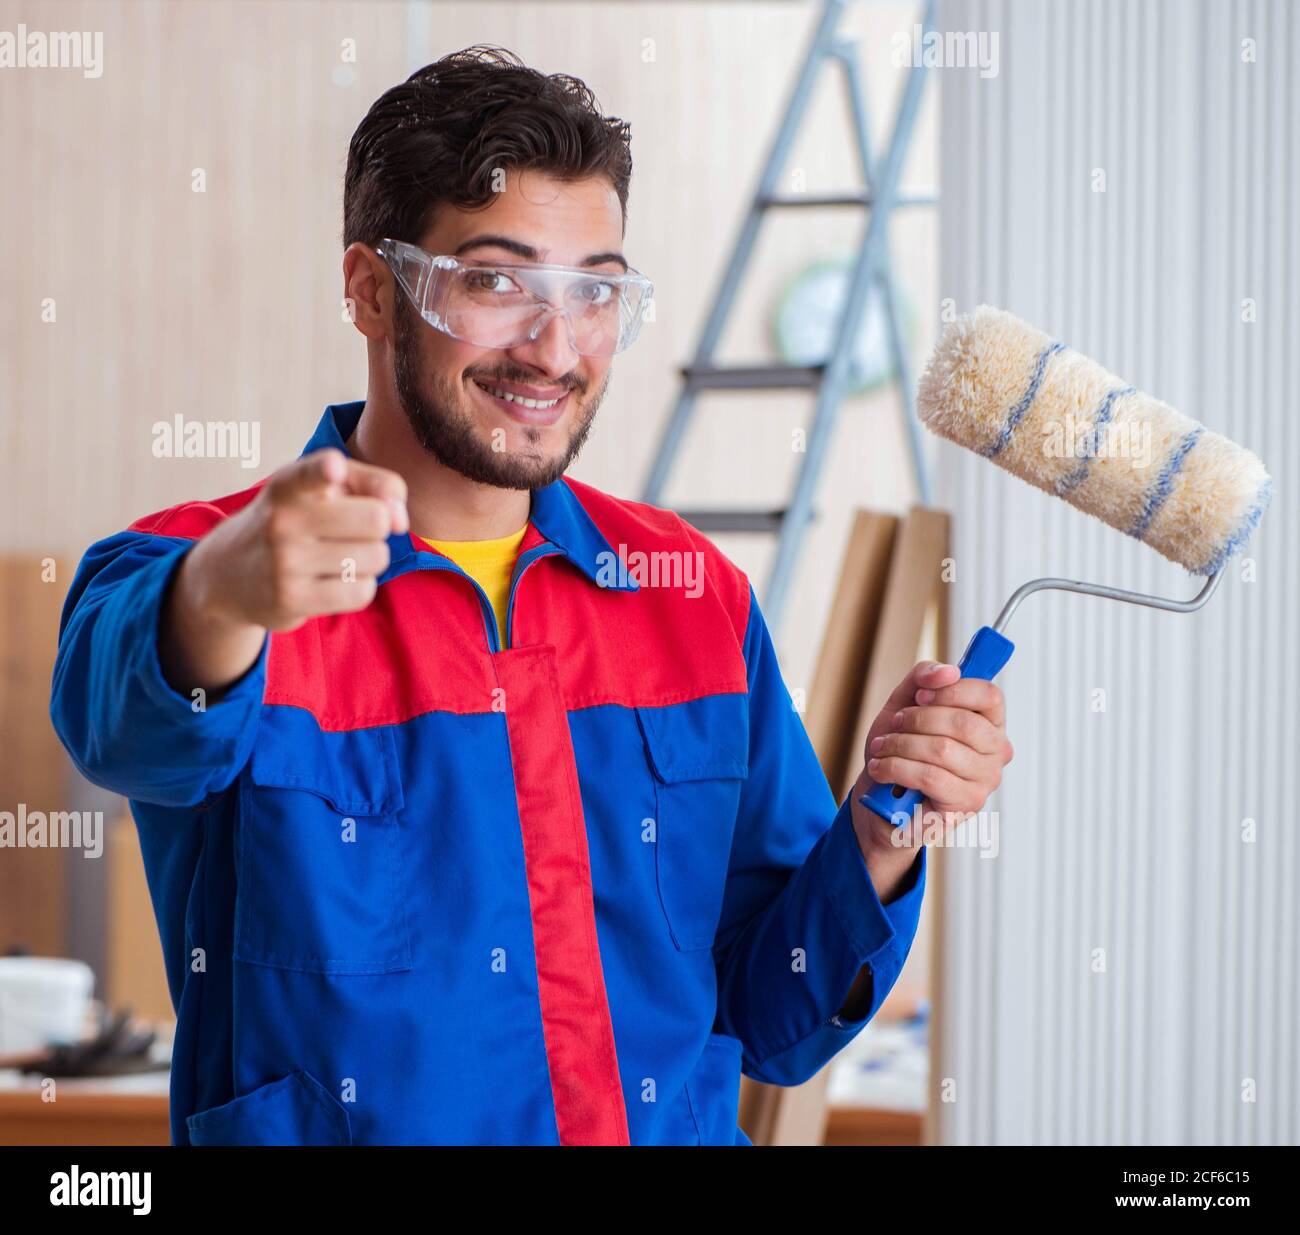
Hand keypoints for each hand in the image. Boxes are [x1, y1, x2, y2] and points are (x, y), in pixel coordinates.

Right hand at [188, 447, 408, 631]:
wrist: (231, 573)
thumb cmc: (297, 520)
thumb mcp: (327, 488)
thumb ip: (376, 485)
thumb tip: (400, 521)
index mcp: (289, 484)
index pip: (309, 473)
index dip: (325, 470)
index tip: (333, 468)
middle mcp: (282, 520)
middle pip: (376, 519)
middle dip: (377, 527)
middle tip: (351, 532)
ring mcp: (285, 562)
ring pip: (376, 558)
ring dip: (370, 559)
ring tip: (337, 557)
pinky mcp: (292, 599)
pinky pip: (362, 592)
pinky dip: (360, 587)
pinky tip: (333, 581)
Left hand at [850, 660, 1012, 857]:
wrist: (881, 796)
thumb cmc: (901, 748)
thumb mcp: (905, 703)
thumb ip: (924, 678)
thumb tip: (948, 671)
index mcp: (989, 721)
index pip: (989, 695)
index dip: (952, 690)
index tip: (920, 695)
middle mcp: (997, 751)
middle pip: (963, 723)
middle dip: (918, 720)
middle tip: (895, 724)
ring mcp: (985, 780)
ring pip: (942, 750)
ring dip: (900, 745)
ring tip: (881, 748)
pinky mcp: (966, 804)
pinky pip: (930, 777)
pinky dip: (896, 768)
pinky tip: (881, 768)